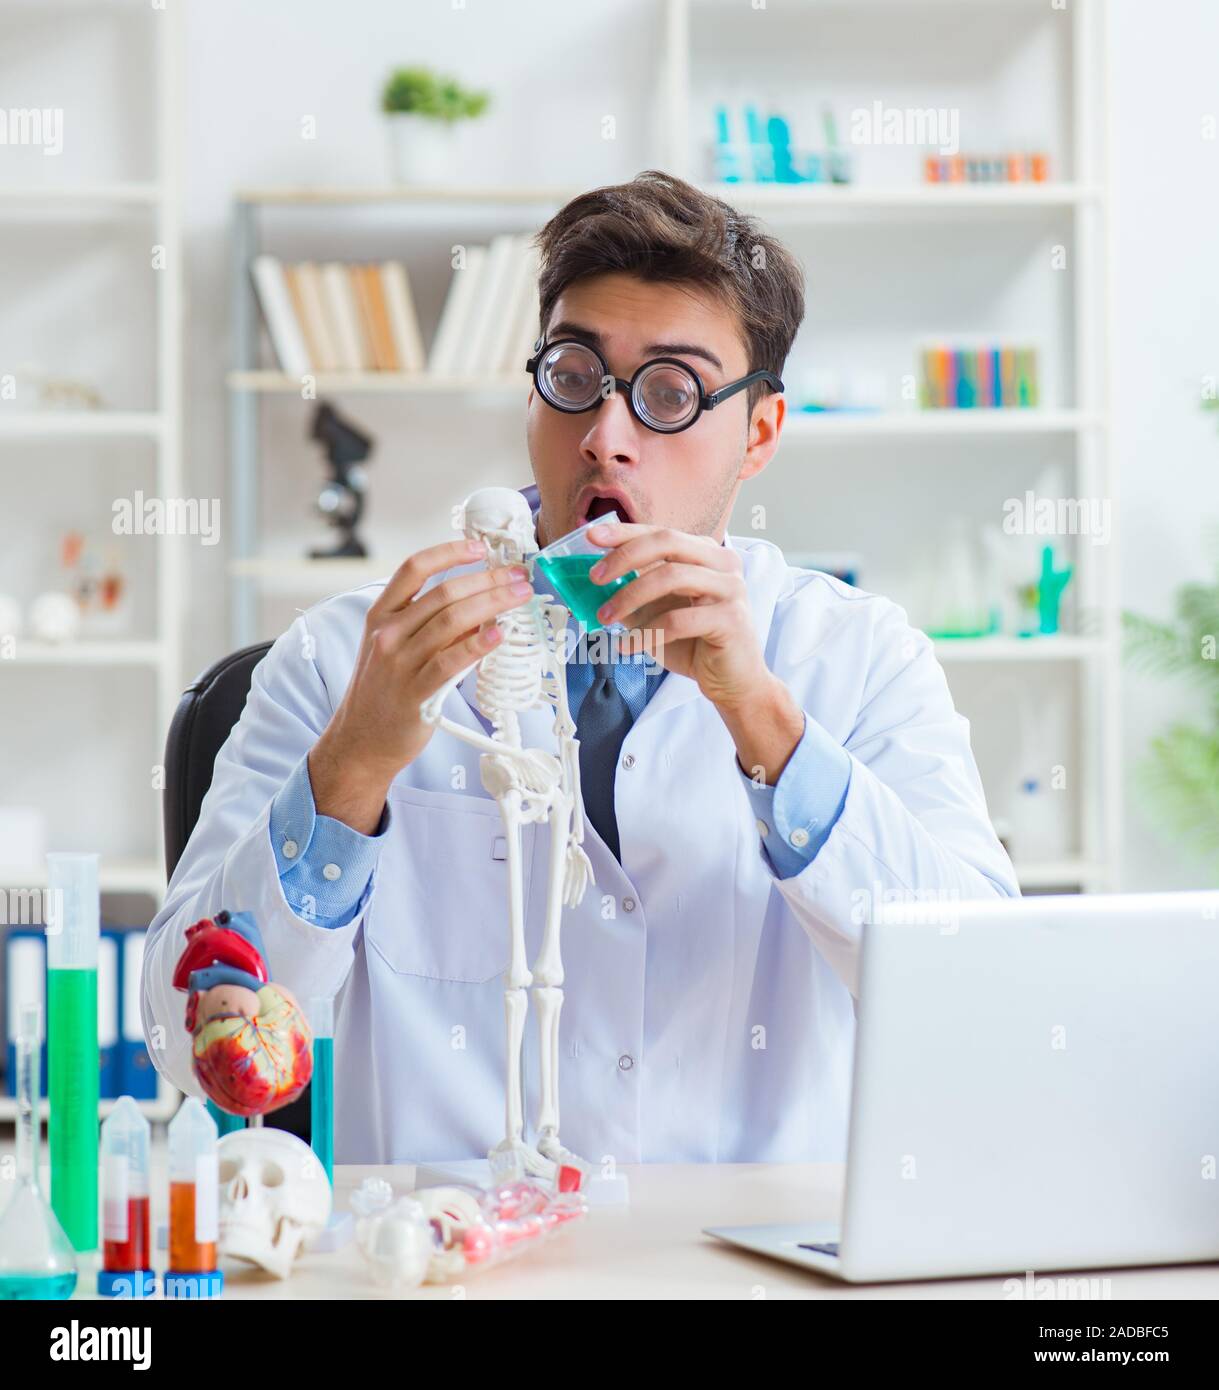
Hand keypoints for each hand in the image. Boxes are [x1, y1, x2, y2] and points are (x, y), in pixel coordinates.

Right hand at [308, 538, 534, 831]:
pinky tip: (499, 634)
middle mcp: (387, 633)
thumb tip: (482, 606)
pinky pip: (451, 661)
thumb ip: (431, 625)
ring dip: (492, 604)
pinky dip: (478, 644)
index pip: (414, 569)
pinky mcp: (415, 692)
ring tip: (520, 598)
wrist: (360, 740)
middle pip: (443, 593)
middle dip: (488, 580)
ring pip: (452, 621)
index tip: (480, 548)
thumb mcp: (395, 648)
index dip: (449, 552)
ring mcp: (399, 662)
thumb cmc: (384, 692)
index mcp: (380, 615)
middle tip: (518, 576)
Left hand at [586, 521, 804, 783]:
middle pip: (667, 543)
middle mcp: (723, 563)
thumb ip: (633, 592)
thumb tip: (593, 579)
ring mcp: (731, 589)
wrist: (732, 682)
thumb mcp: (656, 612)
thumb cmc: (693, 644)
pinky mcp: (731, 619)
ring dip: (630, 597)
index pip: (660, 533)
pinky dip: (646, 632)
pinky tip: (627, 646)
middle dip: (625, 558)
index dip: (625, 532)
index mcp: (705, 554)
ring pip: (672, 577)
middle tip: (595, 578)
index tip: (591, 537)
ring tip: (605, 617)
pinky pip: (679, 620)